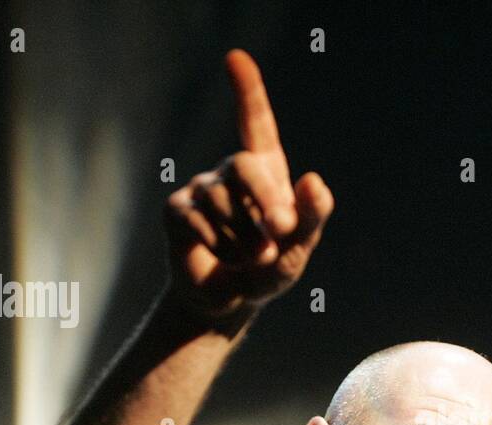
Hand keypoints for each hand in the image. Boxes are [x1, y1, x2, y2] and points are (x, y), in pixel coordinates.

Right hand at [165, 49, 334, 319]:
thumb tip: (314, 181)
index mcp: (265, 171)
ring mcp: (200, 188)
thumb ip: (311, 217)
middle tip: (280, 231)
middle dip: (266, 200)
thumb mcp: (298, 248)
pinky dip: (221, 247)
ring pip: (223, 203)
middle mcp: (230, 172)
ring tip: (251, 258)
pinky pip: (200, 222)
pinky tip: (224, 258)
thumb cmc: (268, 268)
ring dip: (245, 239)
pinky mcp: (176, 211)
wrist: (229, 299)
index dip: (247, 90)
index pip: (255, 122)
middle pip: (244, 166)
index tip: (235, 57)